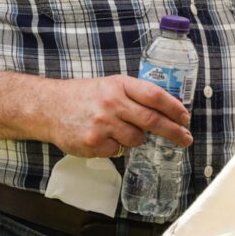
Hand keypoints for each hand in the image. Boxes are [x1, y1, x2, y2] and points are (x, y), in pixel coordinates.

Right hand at [42, 76, 192, 158]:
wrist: (48, 107)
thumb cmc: (83, 96)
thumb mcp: (109, 85)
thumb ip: (133, 95)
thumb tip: (167, 111)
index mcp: (118, 85)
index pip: (154, 95)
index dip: (174, 108)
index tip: (185, 118)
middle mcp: (112, 102)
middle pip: (152, 120)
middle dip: (174, 132)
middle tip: (186, 139)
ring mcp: (103, 124)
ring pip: (137, 139)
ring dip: (136, 138)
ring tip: (119, 130)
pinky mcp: (94, 143)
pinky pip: (119, 150)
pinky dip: (116, 147)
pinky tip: (103, 138)